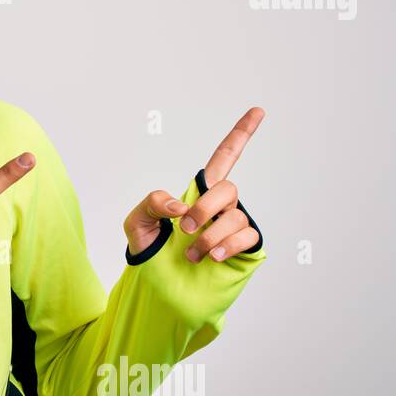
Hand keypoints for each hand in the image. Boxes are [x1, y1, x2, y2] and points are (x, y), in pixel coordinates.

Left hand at [123, 107, 264, 262]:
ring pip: (235, 216)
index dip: (241, 134)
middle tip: (185, 229)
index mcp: (198, 193)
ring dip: (210, 236)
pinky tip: (213, 257)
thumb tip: (182, 207)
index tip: (258, 111)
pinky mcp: (242, 249)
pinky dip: (229, 246)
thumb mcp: (137, 221)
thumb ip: (153, 203)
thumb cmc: (149, 248)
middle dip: (205, 208)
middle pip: (227, 189)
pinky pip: (247, 236)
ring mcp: (232, 227)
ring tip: (191, 254)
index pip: (224, 158)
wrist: (156, 284)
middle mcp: (221, 206)